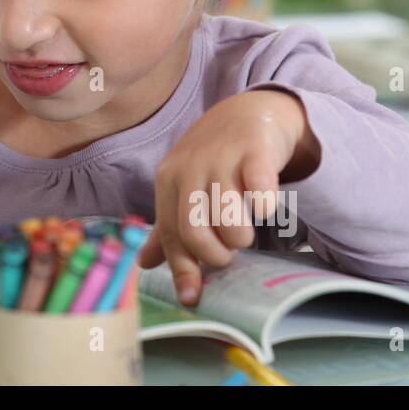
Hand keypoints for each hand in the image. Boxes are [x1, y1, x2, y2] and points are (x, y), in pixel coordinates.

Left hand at [137, 89, 320, 305]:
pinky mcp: (255, 150)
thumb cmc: (213, 160)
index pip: (170, 233)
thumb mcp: (184, 189)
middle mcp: (190, 167)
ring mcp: (222, 157)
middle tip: (227, 252)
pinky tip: (265, 208)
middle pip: (194, 229)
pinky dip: (263, 204)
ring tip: (244, 231)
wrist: (247, 112)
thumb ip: (168, 228)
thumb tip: (143, 266)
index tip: (192, 297)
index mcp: (168, 180)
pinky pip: (259, 185)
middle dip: (214, 254)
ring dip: (239, 235)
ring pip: (226, 215)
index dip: (182, 268)